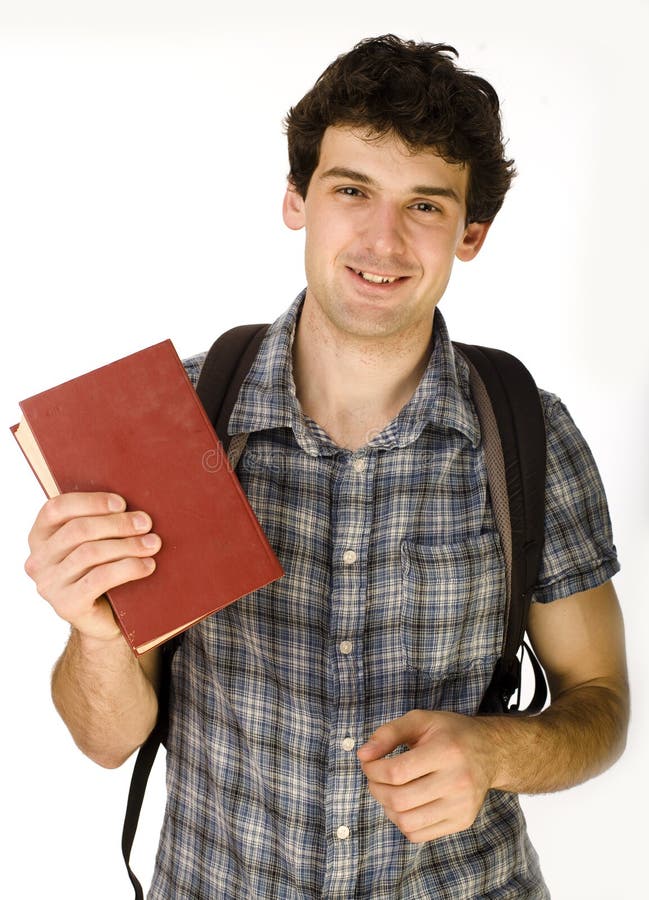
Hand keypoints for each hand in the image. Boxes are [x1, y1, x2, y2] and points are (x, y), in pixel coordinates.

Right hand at [24, 492, 160, 641]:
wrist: (106, 620)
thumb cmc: (105, 570)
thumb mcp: (98, 542)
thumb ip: (102, 522)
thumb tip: (134, 506)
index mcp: (41, 536)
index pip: (56, 508)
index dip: (90, 502)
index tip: (122, 503)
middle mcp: (38, 560)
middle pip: (78, 530)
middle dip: (117, 523)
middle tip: (146, 523)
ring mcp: (49, 585)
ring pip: (90, 553)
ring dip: (127, 545)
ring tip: (153, 543)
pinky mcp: (66, 605)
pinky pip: (100, 578)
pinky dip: (128, 568)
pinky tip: (148, 565)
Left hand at [357, 709, 496, 842]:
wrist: (491, 752)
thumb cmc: (450, 733)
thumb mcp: (420, 720)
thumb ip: (388, 733)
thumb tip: (362, 755)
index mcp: (447, 751)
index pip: (396, 772)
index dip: (372, 769)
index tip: (368, 762)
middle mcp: (458, 781)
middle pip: (399, 799)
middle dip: (376, 788)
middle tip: (374, 777)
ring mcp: (462, 806)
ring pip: (407, 822)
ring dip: (386, 808)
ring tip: (387, 791)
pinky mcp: (463, 822)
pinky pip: (419, 835)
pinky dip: (402, 822)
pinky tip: (404, 804)